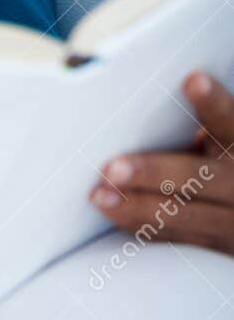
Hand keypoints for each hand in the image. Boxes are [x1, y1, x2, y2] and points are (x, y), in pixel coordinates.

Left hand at [89, 71, 233, 254]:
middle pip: (201, 178)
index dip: (214, 103)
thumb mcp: (216, 131)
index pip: (231, 122)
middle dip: (155, 174)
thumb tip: (112, 73)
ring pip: (186, 217)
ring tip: (99, 195)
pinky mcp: (217, 246)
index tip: (192, 79)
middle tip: (112, 168)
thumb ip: (188, 111)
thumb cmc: (218, 149)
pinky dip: (142, 225)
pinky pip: (176, 239)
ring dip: (138, 207)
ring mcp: (233, 222)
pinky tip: (113, 213)